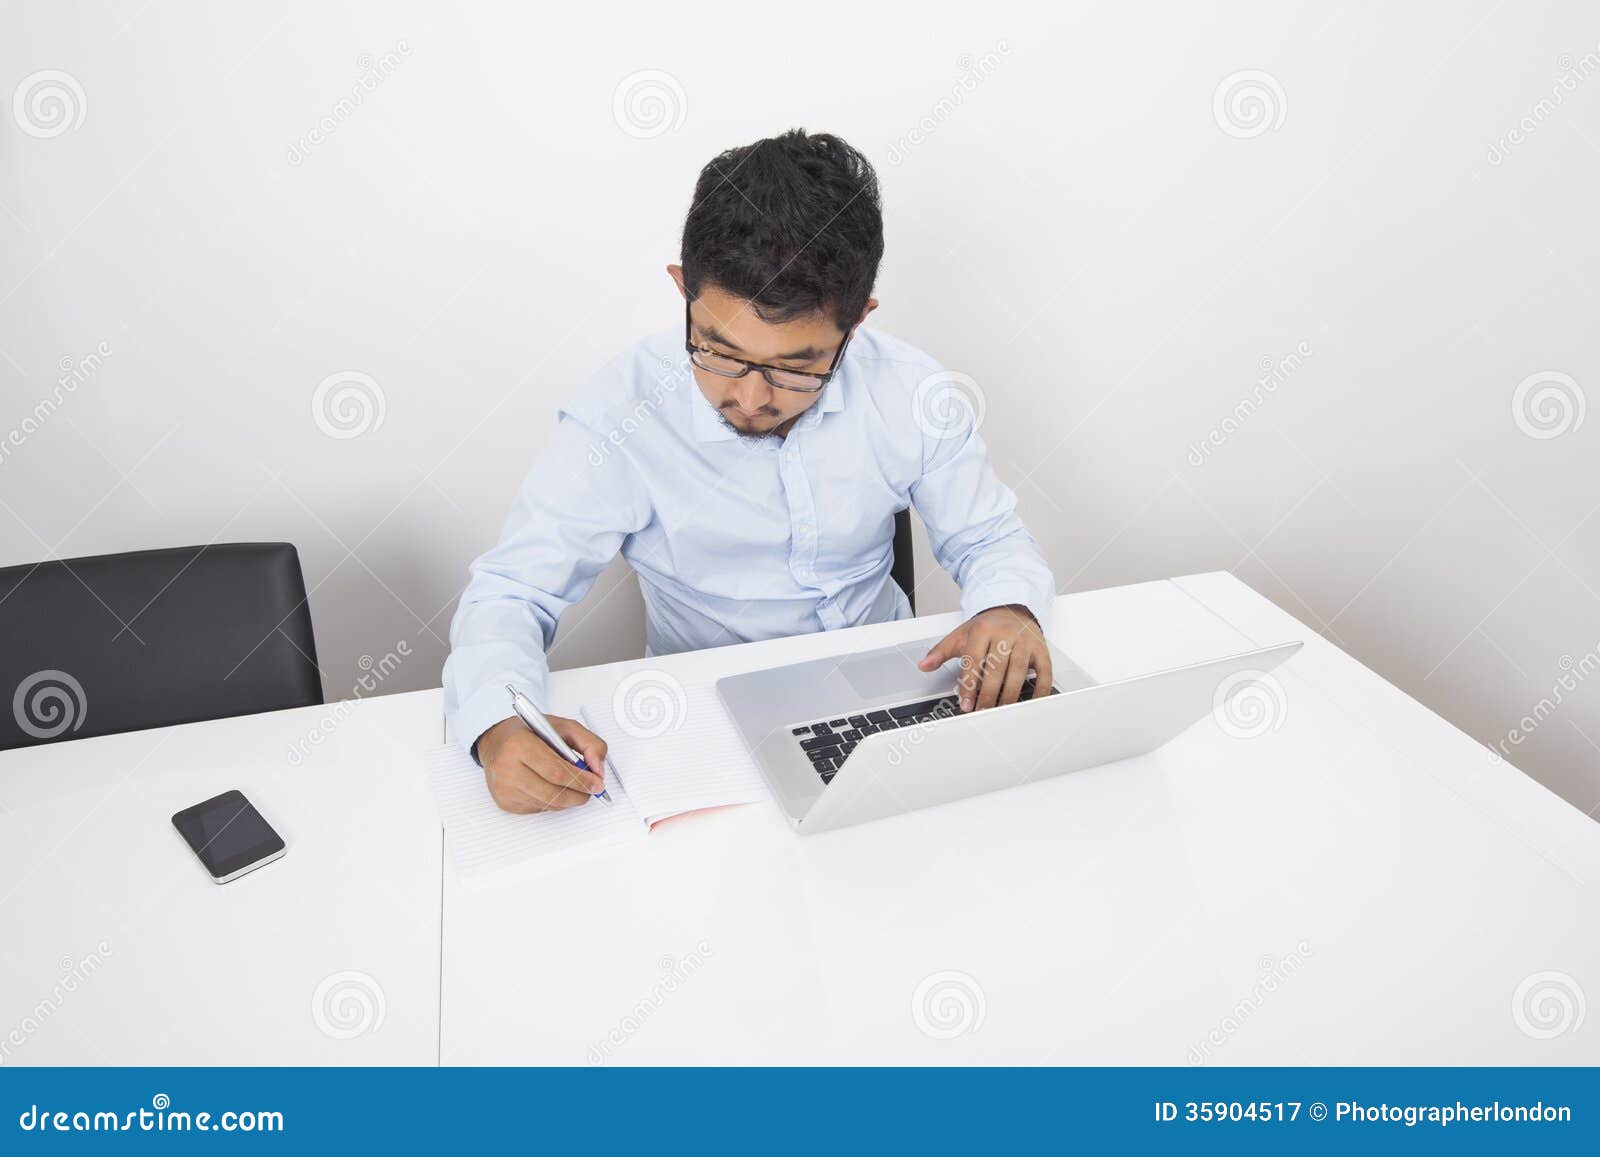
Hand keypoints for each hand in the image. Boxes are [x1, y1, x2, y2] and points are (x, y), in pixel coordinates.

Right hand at [475, 714, 608, 813]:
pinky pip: (539, 808)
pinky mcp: (505, 803)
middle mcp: (507, 768)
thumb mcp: (564, 727)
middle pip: (553, 793)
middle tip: (592, 789)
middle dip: (579, 794)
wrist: (496, 743)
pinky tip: (552, 786)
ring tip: (574, 786)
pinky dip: (553, 801)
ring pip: (548, 804)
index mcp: (519, 744)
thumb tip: (598, 769)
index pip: (556, 771)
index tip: (597, 783)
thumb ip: (589, 743)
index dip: (581, 780)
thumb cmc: (531, 733)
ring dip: (568, 799)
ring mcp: (504, 788)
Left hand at [918, 604, 1052, 712]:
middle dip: (988, 694)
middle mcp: (1006, 634)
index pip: (974, 659)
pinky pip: (1044, 673)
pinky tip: (1029, 704)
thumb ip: (941, 651)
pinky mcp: (1041, 650)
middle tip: (981, 711)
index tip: (965, 703)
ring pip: (1019, 673)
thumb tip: (924, 665)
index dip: (969, 684)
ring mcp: (1025, 642)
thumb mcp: (961, 634)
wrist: (1011, 609)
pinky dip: (1039, 691)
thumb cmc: (986, 626)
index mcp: (983, 629)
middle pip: (996, 669)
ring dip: (1009, 696)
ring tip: (1000, 711)